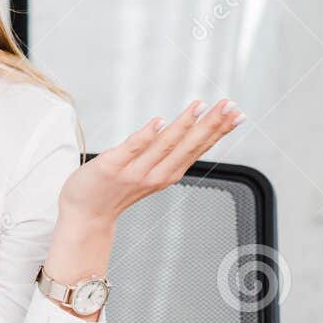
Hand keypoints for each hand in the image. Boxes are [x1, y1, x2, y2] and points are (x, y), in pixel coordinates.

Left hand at [59, 98, 244, 228]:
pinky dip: (145, 136)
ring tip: (200, 106)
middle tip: (229, 105)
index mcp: (166, 173)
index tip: (236, 113)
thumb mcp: (149, 174)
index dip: (218, 130)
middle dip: (211, 124)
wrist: (86, 216)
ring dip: (184, 125)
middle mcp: (155, 174)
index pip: (198, 148)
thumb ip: (165, 154)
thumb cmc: (114, 192)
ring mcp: (134, 171)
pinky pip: (131, 149)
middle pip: (188, 145)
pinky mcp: (111, 167)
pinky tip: (159, 122)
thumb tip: (185, 130)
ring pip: (165, 145)